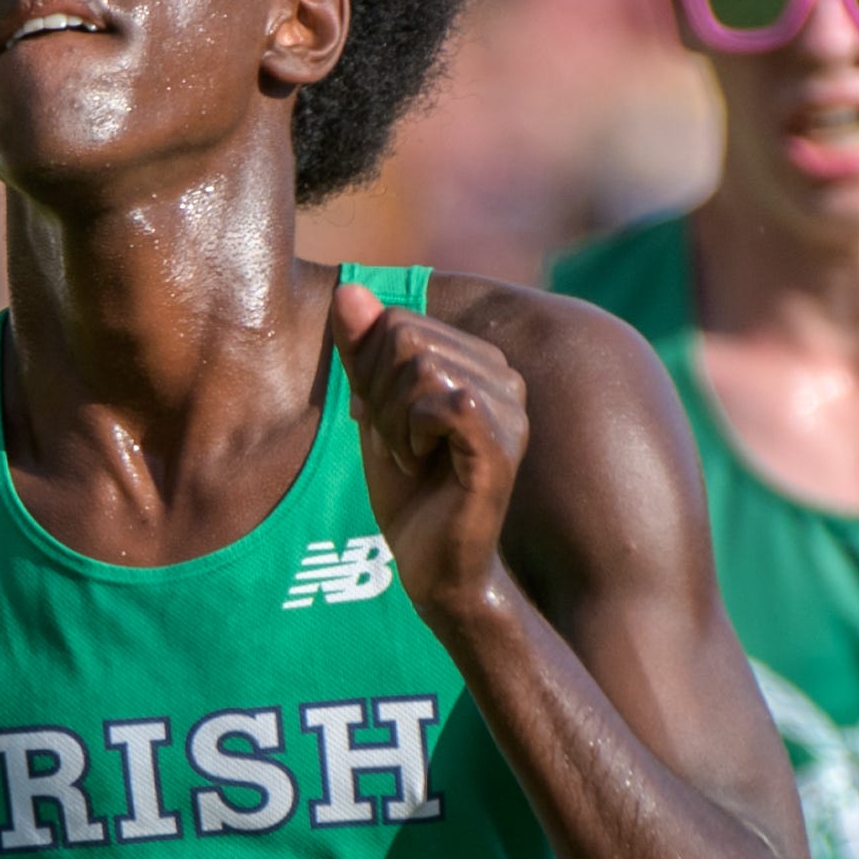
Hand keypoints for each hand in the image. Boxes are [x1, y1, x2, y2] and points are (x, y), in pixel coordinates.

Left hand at [333, 278, 528, 624]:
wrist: (434, 568)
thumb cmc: (409, 493)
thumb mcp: (373, 411)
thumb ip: (363, 351)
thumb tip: (349, 289)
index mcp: (478, 361)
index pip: (396, 321)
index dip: (369, 374)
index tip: (388, 425)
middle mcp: (503, 375)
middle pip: (404, 337)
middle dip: (380, 396)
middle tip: (402, 446)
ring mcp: (508, 408)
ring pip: (418, 367)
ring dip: (394, 423)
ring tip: (416, 459)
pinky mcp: (501, 442)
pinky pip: (439, 402)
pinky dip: (410, 435)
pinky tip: (424, 466)